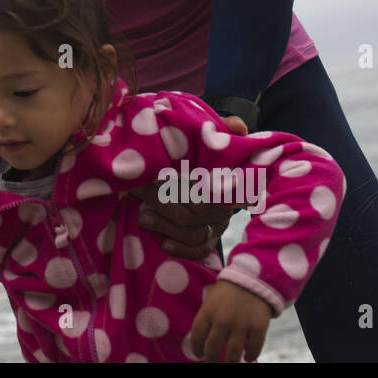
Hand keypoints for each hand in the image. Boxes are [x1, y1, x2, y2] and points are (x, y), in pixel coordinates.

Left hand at [133, 114, 247, 259]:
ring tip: (143, 216)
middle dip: (165, 202)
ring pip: (195, 232)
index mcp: (227, 178)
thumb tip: (238, 128)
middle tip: (140, 192)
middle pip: (197, 211)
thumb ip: (222, 127)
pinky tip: (164, 244)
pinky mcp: (208, 238)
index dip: (184, 186)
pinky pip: (199, 249)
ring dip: (166, 226)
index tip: (158, 178)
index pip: (210, 189)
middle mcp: (225, 204)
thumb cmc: (194, 146)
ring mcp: (217, 224)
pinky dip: (182, 249)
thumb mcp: (206, 133)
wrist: (184, 163)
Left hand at [189, 279, 271, 361]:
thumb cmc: (228, 291)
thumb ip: (207, 318)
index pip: (197, 337)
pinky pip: (253, 349)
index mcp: (208, 311)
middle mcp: (223, 320)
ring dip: (229, 362)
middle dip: (211, 359)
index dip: (196, 349)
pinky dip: (249, 357)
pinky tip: (246, 357)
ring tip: (229, 362)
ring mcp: (241, 325)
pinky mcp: (258, 327)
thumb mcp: (211, 300)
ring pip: (232, 354)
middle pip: (213, 349)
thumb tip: (201, 341)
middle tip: (212, 361)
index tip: (199, 354)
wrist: (254, 278)